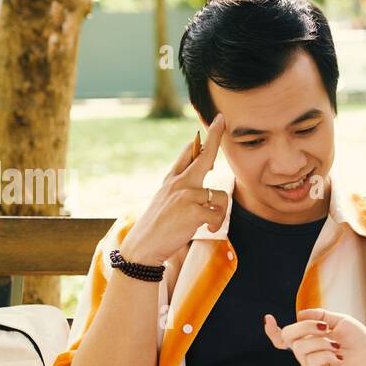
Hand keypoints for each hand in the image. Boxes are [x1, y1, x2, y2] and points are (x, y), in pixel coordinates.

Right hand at [118, 114, 230, 265]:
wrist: (143, 246)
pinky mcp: (193, 210)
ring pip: (220, 195)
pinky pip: (218, 214)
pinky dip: (216, 224)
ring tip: (210, 223)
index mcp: (172, 179)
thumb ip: (183, 185)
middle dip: (215, 137)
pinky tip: (208, 229)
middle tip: (222, 119)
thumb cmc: (159, 226)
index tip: (217, 121)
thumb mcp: (167, 199)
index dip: (204, 138)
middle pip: (204, 156)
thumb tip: (205, 170)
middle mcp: (179, 182)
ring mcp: (186, 194)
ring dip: (220, 212)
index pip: (189, 152)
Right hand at [264, 307, 365, 365]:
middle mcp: (308, 353)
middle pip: (289, 337)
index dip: (272, 331)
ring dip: (321, 342)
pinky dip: (326, 354)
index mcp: (311, 339)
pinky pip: (312, 360)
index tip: (268, 318)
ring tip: (338, 346)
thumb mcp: (340, 321)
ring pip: (301, 347)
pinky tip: (339, 358)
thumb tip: (299, 314)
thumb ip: (320, 315)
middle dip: (304, 327)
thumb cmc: (361, 340)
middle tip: (323, 327)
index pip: (285, 338)